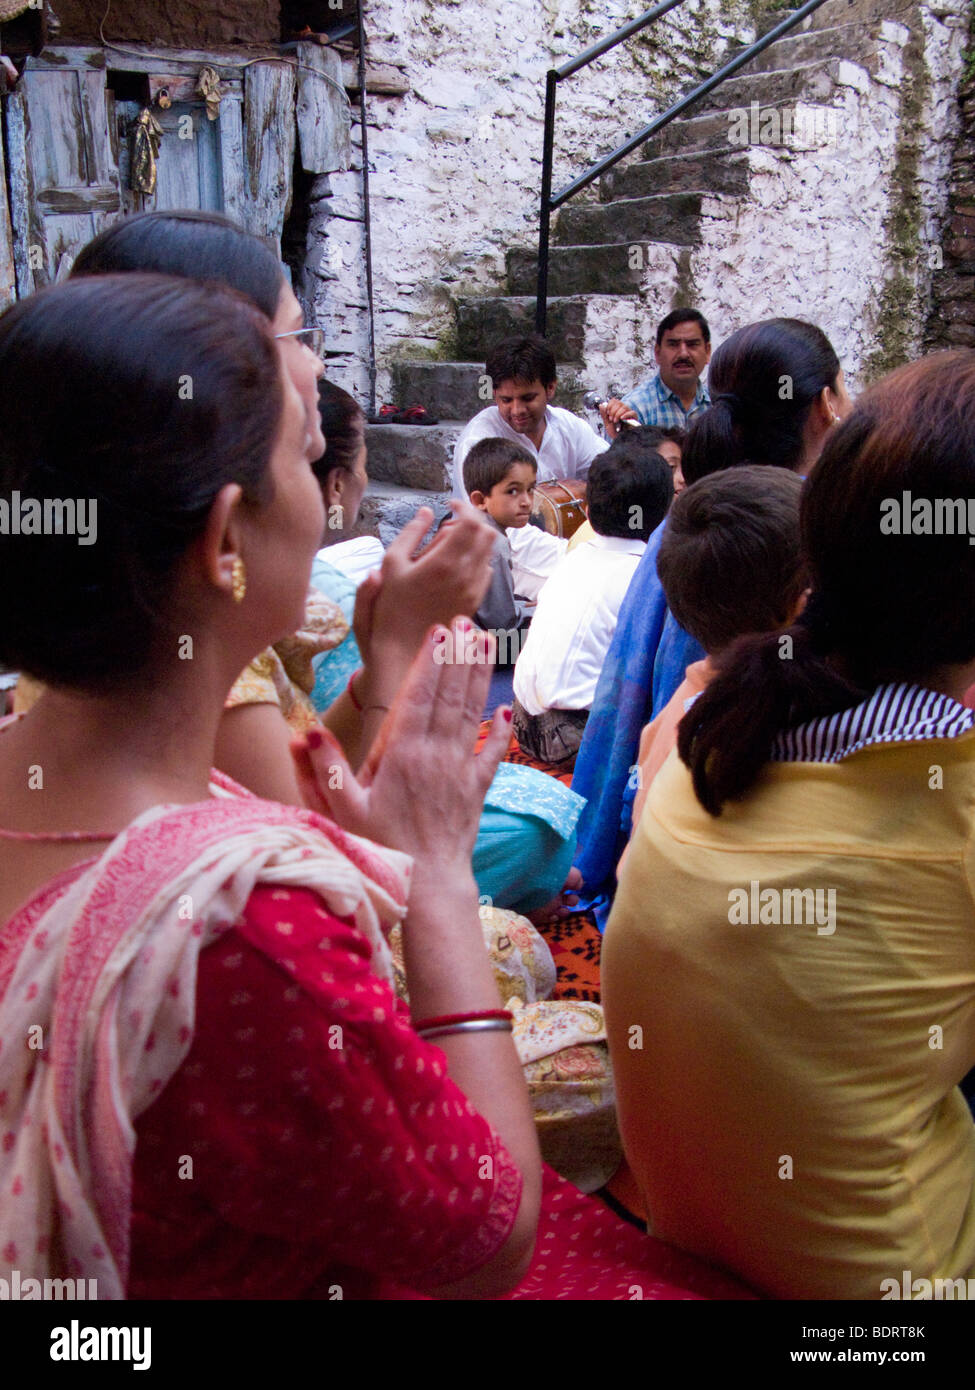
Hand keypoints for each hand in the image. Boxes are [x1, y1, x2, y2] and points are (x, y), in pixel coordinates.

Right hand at [292, 618, 510, 867]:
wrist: (428, 887)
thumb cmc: (379, 848)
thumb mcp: (342, 810)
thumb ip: (324, 769)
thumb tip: (305, 732)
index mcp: (403, 755)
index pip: (419, 698)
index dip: (430, 663)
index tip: (440, 632)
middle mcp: (436, 755)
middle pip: (449, 696)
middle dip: (458, 657)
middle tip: (466, 621)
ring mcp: (460, 770)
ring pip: (471, 714)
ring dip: (478, 677)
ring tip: (485, 644)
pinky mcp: (476, 789)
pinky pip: (491, 754)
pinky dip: (499, 732)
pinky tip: (504, 711)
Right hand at [352, 504, 494, 706]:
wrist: (406, 651)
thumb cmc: (391, 608)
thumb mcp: (390, 566)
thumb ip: (410, 534)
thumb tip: (425, 512)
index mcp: (444, 562)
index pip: (470, 521)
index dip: (463, 506)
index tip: (449, 504)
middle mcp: (466, 575)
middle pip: (487, 533)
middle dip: (472, 520)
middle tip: (451, 521)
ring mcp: (474, 590)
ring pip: (490, 552)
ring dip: (475, 540)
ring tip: (451, 543)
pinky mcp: (476, 602)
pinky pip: (486, 571)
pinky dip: (477, 559)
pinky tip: (456, 564)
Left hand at [599, 398, 638, 438]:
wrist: (622, 444)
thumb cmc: (616, 435)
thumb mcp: (608, 425)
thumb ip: (604, 415)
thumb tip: (601, 405)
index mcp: (618, 411)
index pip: (614, 401)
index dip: (610, 405)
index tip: (607, 413)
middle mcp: (624, 411)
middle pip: (619, 403)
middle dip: (613, 410)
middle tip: (611, 419)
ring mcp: (630, 415)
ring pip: (624, 407)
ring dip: (617, 413)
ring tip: (615, 421)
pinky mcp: (635, 419)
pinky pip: (632, 412)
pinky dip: (626, 414)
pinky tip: (622, 418)